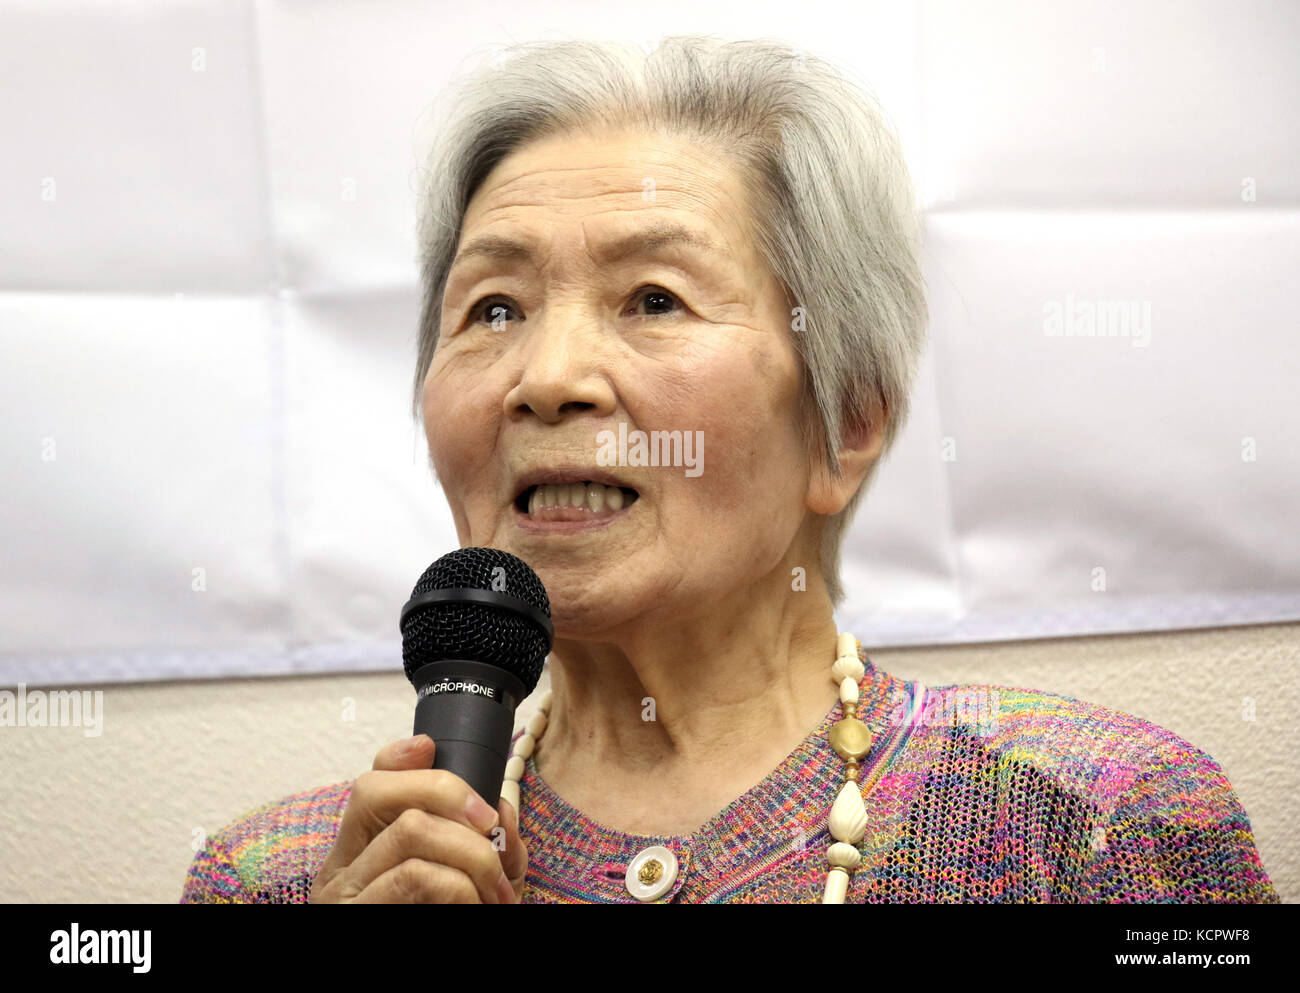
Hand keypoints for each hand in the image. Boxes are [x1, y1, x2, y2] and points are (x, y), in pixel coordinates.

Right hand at [308, 734, 526, 902]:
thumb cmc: (445, 928)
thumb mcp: (463, 888)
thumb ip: (475, 846)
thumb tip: (500, 810)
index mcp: (362, 856)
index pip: (368, 783)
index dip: (401, 758)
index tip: (435, 752)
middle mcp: (342, 872)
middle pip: (378, 790)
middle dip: (451, 795)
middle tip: (492, 833)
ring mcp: (345, 899)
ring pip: (411, 831)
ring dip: (473, 854)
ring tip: (497, 894)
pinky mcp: (360, 920)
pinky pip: (416, 877)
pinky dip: (462, 887)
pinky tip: (478, 909)